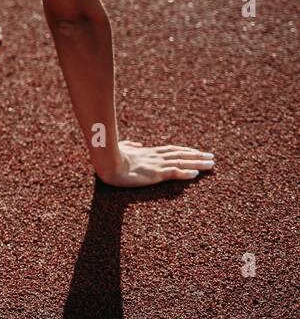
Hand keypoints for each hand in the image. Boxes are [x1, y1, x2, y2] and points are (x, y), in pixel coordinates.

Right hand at [95, 140, 214, 187]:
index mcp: (149, 152)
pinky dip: (186, 173)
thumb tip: (138, 144)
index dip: (185, 150)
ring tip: (211, 164)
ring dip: (198, 163)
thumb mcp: (121, 148)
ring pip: (182, 162)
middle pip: (181, 155)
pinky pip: (175, 173)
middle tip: (211, 156)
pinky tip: (196, 174)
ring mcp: (157, 165)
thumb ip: (130, 146)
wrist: (107, 162)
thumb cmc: (110, 155)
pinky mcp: (156, 174)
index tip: (196, 151)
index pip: (172, 150)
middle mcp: (156, 157)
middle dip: (197, 155)